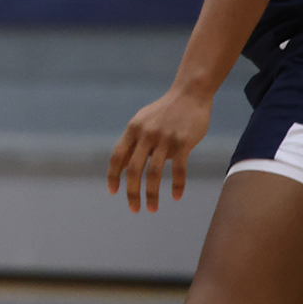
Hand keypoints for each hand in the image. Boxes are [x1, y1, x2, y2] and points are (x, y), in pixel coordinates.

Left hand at [107, 86, 211, 212]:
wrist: (189, 94)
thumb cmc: (164, 112)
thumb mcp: (142, 123)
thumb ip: (132, 144)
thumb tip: (120, 168)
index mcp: (133, 129)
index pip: (117, 156)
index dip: (113, 175)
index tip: (113, 192)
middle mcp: (146, 134)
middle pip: (133, 169)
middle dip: (132, 193)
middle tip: (135, 209)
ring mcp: (164, 138)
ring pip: (154, 173)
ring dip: (152, 194)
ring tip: (152, 209)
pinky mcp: (183, 142)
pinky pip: (178, 169)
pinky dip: (177, 185)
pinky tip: (176, 196)